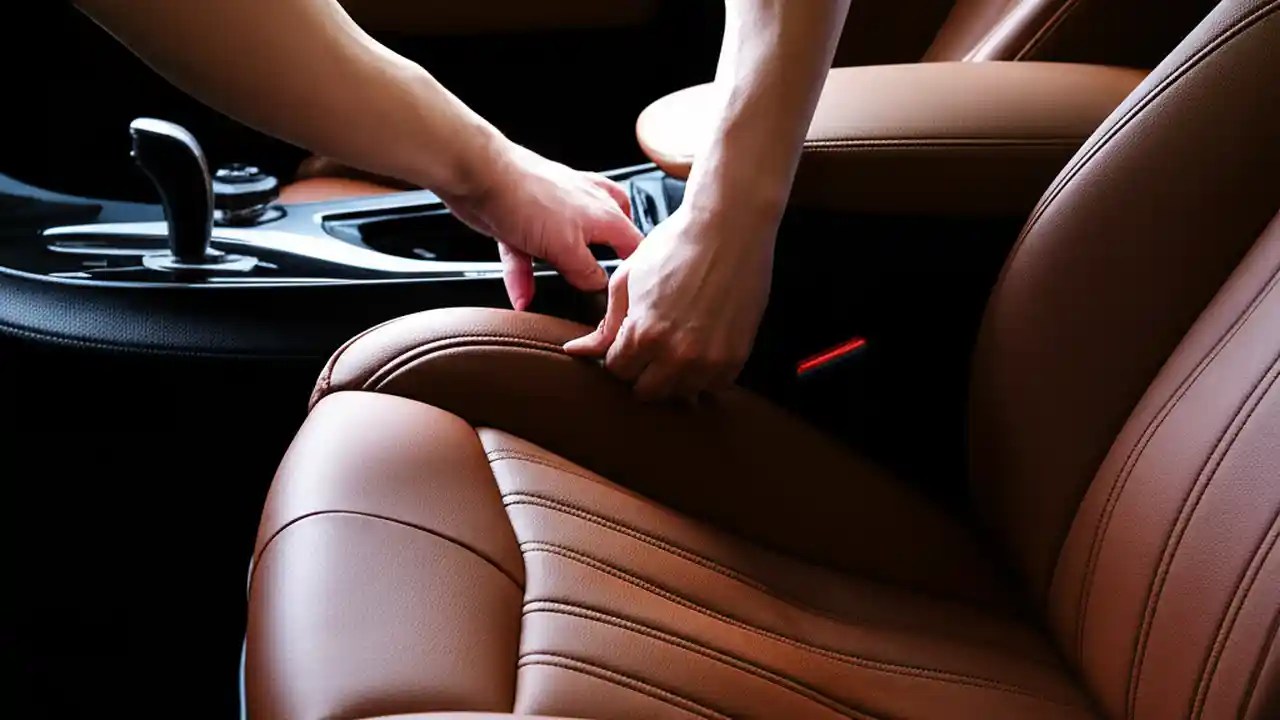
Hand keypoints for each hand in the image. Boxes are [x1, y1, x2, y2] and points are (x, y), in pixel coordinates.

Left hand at [441, 141, 642, 309]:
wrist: (479, 175)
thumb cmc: (526, 196)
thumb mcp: (567, 247)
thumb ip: (586, 271)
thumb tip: (598, 285)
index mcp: (604, 211)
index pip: (634, 241)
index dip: (637, 267)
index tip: (631, 291)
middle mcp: (583, 206)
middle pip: (605, 238)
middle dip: (605, 263)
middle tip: (605, 286)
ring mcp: (551, 212)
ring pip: (564, 248)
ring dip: (561, 271)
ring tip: (564, 291)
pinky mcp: (521, 221)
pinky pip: (527, 255)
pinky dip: (524, 277)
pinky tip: (521, 298)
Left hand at [564, 207, 775, 401]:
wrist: (730, 225)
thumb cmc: (678, 244)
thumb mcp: (628, 279)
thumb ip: (606, 324)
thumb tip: (578, 350)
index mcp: (643, 335)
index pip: (618, 372)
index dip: (619, 356)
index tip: (627, 343)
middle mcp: (677, 355)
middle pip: (647, 391)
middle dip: (643, 372)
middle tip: (651, 347)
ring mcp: (709, 359)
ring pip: (681, 394)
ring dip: (674, 377)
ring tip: (677, 346)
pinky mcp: (736, 356)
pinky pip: (713, 386)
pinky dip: (704, 374)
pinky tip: (700, 348)